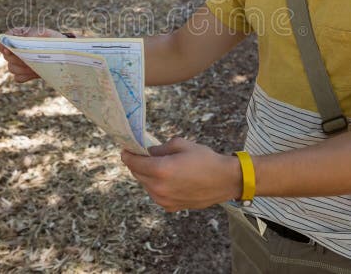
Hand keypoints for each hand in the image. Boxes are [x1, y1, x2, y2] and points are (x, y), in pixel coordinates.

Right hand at [0, 26, 63, 82]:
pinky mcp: (24, 74)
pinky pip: (18, 78)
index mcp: (19, 36)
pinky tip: (34, 72)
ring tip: (34, 65)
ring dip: (21, 68)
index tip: (8, 49)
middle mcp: (16, 50)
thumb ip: (31, 34)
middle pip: (6, 56)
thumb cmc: (54, 41)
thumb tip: (17, 39)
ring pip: (11, 68)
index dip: (3, 45)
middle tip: (29, 57)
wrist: (64, 55)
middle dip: (16, 57)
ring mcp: (19, 63)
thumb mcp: (45, 34)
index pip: (3, 40)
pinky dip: (24, 76)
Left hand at [120, 137, 241, 211]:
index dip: (128, 155)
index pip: (134, 162)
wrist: (225, 181)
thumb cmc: (205, 159)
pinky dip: (156, 186)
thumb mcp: (181, 144)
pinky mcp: (170, 207)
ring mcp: (164, 200)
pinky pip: (156, 194)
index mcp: (161, 169)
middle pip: (138, 174)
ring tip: (158, 167)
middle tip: (141, 155)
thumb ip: (160, 148)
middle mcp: (159, 187)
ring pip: (146, 185)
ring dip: (147, 176)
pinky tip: (168, 179)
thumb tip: (148, 152)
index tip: (126, 150)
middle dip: (137, 164)